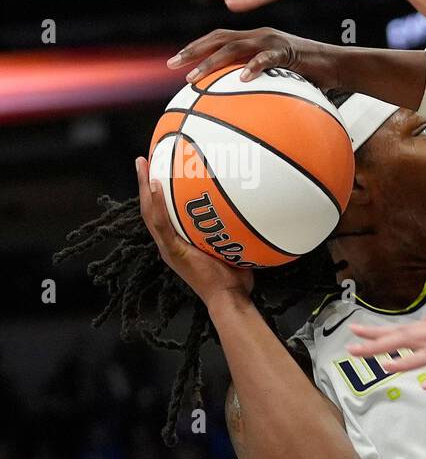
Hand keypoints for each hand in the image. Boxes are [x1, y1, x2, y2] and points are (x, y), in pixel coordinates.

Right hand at [135, 156, 253, 304]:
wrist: (229, 298)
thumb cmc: (234, 277)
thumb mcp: (229, 245)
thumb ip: (229, 229)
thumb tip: (249, 207)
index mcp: (178, 243)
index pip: (162, 213)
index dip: (157, 193)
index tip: (157, 171)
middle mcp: (169, 244)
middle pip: (151, 209)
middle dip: (145, 183)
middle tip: (143, 160)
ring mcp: (169, 248)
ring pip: (150, 213)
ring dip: (145, 188)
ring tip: (143, 165)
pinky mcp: (173, 252)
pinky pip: (161, 225)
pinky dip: (156, 205)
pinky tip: (155, 186)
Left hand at [167, 27, 341, 86]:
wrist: (338, 66)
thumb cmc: (310, 77)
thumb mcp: (280, 79)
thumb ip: (260, 85)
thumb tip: (242, 109)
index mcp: (254, 40)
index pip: (218, 38)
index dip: (195, 48)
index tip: (172, 63)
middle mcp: (259, 35)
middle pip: (218, 38)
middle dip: (192, 51)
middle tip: (171, 65)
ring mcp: (272, 41)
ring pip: (234, 47)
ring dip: (211, 62)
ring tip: (194, 77)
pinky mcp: (289, 51)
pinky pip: (267, 58)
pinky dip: (253, 67)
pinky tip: (241, 79)